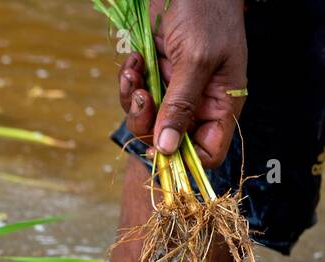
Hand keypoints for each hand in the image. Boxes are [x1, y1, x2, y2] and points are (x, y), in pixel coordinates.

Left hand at [117, 0, 246, 166]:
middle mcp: (198, 103)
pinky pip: (134, 96)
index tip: (157, 150)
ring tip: (134, 72)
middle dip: (148, 123)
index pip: (208, 151)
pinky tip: (134, 60)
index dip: (183, 159)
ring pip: (146, 120)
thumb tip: (167, 149)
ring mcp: (174, 92)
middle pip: (167, 141)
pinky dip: (128, 81)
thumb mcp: (197, 60)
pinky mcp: (154, 78)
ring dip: (133, 99)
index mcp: (221, 104)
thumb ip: (181, 105)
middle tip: (141, 97)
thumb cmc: (206, 13)